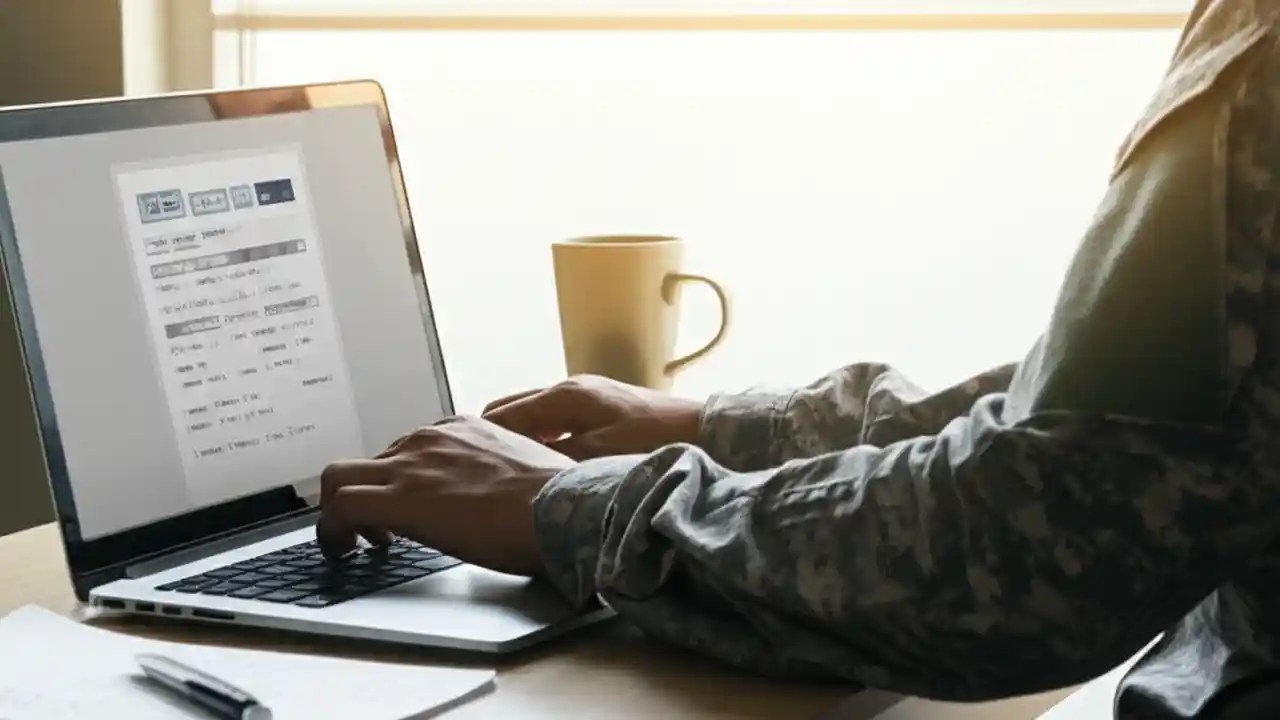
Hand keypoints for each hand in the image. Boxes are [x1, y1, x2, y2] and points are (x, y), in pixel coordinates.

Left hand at [316, 416, 573, 575]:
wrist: (563, 507)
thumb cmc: (559, 499)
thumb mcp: (526, 469)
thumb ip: (501, 474)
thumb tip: (507, 499)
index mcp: (463, 428)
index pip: (409, 448)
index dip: (400, 481)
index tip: (407, 506)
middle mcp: (431, 439)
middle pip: (370, 461)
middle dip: (368, 495)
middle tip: (377, 530)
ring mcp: (411, 466)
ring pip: (340, 477)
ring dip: (342, 512)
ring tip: (354, 542)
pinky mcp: (399, 498)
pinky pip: (341, 506)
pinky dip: (332, 530)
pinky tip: (344, 550)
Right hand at [482, 375, 703, 459]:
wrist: (706, 430)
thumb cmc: (653, 445)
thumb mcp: (596, 460)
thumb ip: (550, 464)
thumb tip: (513, 473)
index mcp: (563, 396)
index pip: (500, 417)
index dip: (475, 442)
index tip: (454, 463)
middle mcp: (569, 388)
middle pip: (510, 410)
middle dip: (488, 437)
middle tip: (471, 469)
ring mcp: (586, 395)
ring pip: (532, 415)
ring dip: (515, 438)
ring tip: (500, 470)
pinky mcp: (602, 406)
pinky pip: (554, 420)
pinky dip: (538, 437)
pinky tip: (540, 463)